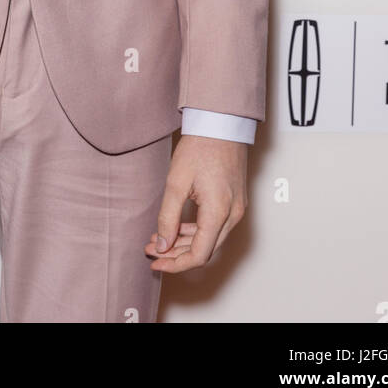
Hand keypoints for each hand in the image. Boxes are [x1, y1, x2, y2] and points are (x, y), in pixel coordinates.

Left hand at [144, 135, 247, 272]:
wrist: (221, 123)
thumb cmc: (200, 147)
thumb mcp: (176, 182)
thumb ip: (168, 217)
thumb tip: (163, 245)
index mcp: (219, 212)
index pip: (198, 255)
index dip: (175, 264)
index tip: (155, 262)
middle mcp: (233, 215)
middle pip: (204, 250)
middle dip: (176, 253)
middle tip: (151, 248)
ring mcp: (236, 209)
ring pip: (210, 239)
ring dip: (184, 242)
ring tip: (158, 238)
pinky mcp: (234, 202)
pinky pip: (215, 226)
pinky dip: (196, 231)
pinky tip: (176, 227)